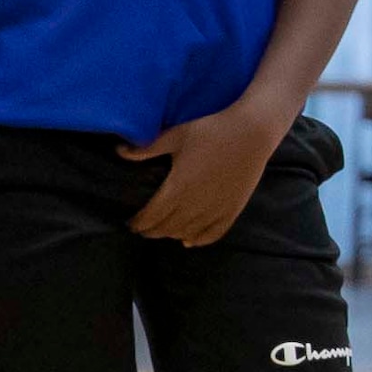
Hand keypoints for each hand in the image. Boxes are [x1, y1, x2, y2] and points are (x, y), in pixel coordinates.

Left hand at [119, 104, 287, 245]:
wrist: (252, 133)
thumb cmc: (211, 131)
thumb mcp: (175, 136)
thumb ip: (146, 148)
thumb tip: (119, 151)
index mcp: (178, 188)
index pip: (151, 216)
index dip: (138, 223)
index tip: (131, 223)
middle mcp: (195, 204)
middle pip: (166, 228)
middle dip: (151, 231)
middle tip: (142, 228)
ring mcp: (215, 210)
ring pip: (186, 233)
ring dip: (171, 235)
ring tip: (163, 231)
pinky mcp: (232, 210)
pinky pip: (213, 234)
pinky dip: (198, 241)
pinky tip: (189, 241)